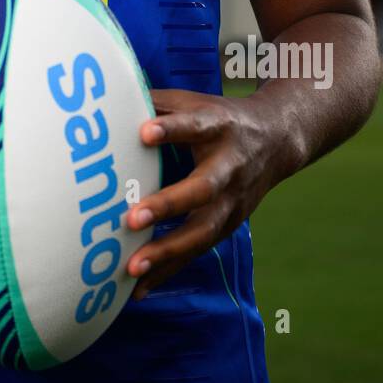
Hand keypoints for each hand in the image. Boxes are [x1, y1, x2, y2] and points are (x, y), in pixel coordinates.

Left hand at [124, 87, 287, 299]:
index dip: (171, 129)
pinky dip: (168, 272)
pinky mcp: (228, 226)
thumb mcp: (193, 102)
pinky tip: (136, 290)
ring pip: (203, 231)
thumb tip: (105, 93)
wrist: (277, 140)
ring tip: (131, 267)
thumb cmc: (217, 118)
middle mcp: (229, 166)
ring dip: (167, 251)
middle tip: (131, 218)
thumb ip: (155, 101)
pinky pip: (197, 252)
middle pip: (202, 189)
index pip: (194, 127)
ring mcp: (233, 201)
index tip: (143, 133)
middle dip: (168, 205)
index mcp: (218, 127)